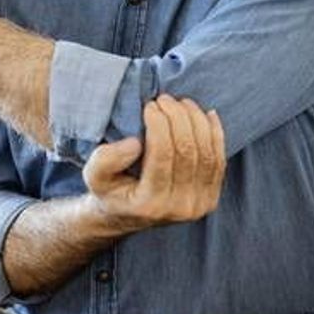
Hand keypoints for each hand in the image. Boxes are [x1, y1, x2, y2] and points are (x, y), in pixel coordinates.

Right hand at [81, 94, 225, 232]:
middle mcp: (179, 208)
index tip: (150, 105)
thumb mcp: (93, 176)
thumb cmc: (109, 190)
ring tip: (182, 102)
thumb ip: (106, 159)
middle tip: (165, 99)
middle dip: (178, 117)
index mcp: (149, 204)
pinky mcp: (211, 198)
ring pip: (208, 154)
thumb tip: (135, 143)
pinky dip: (215, 134)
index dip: (159, 124)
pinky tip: (206, 114)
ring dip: (197, 121)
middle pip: (188, 152)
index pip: (162, 155)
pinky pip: (220, 161)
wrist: (126, 215)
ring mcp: (199, 205)